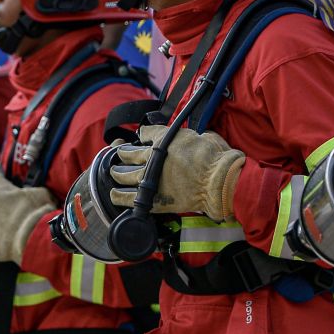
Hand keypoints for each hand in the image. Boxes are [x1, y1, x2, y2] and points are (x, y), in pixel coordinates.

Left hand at [109, 125, 245, 221]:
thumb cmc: (215, 158)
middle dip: (123, 154)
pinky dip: (120, 196)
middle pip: (128, 155)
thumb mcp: (204, 136)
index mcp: (164, 141)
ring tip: (115, 174)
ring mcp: (149, 180)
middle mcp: (152, 159)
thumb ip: (191, 137)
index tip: (141, 137)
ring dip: (117, 174)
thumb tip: (191, 138)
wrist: (218, 182)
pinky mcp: (152, 200)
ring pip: (123, 175)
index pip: (146, 133)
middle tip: (121, 156)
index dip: (142, 135)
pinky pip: (128, 198)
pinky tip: (115, 195)